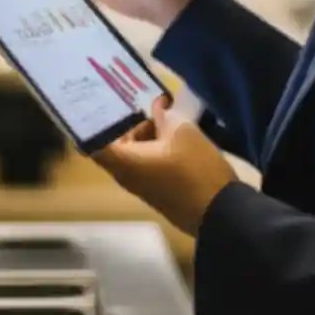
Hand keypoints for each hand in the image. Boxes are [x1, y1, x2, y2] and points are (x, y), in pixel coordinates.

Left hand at [91, 97, 237, 236]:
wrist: (222, 213)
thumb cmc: (195, 169)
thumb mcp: (182, 131)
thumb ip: (164, 115)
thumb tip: (157, 107)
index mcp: (123, 161)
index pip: (92, 142)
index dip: (92, 123)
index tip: (99, 105)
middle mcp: (125, 176)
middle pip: (116, 145)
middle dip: (129, 123)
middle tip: (142, 101)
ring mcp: (142, 187)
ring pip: (135, 155)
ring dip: (146, 135)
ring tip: (164, 114)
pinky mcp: (158, 193)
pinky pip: (148, 165)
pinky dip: (155, 149)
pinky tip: (174, 135)